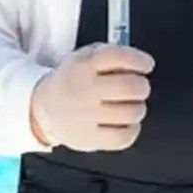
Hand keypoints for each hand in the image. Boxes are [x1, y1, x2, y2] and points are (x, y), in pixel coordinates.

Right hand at [29, 43, 154, 151]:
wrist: (45, 108)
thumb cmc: (73, 80)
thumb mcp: (85, 57)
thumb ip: (111, 54)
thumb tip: (139, 63)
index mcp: (83, 66)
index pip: (118, 57)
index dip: (139, 60)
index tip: (147, 65)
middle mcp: (84, 90)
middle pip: (131, 87)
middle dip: (142, 86)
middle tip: (139, 88)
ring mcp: (86, 117)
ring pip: (132, 113)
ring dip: (138, 108)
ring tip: (129, 105)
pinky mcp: (89, 139)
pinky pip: (124, 136)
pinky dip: (132, 129)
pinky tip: (125, 123)